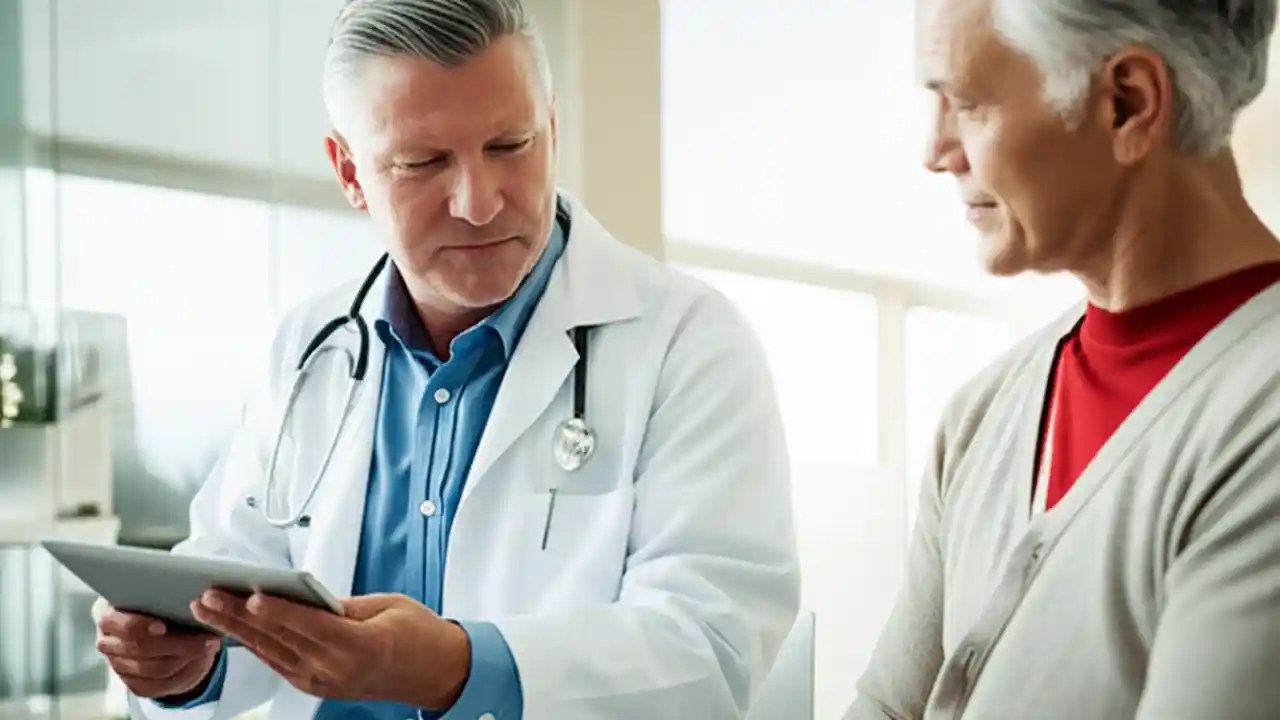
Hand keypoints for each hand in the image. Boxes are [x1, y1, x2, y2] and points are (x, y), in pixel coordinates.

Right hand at [93, 596, 221, 699]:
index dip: (138, 626)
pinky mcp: (133, 683)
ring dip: (185, 658)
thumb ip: (163, 592)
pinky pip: (158, 685)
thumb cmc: (159, 601)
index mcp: (106, 612)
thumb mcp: (158, 591)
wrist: (160, 626)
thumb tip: (191, 593)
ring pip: (153, 668)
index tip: (162, 626)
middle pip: (140, 649)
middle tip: (207, 638)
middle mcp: (107, 640)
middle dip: (178, 644)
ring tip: (209, 646)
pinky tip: (201, 660)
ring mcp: (117, 664)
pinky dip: (183, 673)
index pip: (114, 622)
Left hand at [191, 590, 470, 708]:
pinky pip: (278, 661)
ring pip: (270, 651)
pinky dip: (254, 643)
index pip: (309, 625)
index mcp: (360, 647)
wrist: (434, 673)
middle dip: (239, 616)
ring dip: (236, 629)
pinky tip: (232, 628)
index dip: (278, 610)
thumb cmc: (418, 634)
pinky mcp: (315, 685)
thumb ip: (343, 604)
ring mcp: (323, 681)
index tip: (251, 595)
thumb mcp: (387, 606)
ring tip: (208, 609)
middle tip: (209, 596)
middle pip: (280, 638)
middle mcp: (336, 669)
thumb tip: (304, 596)